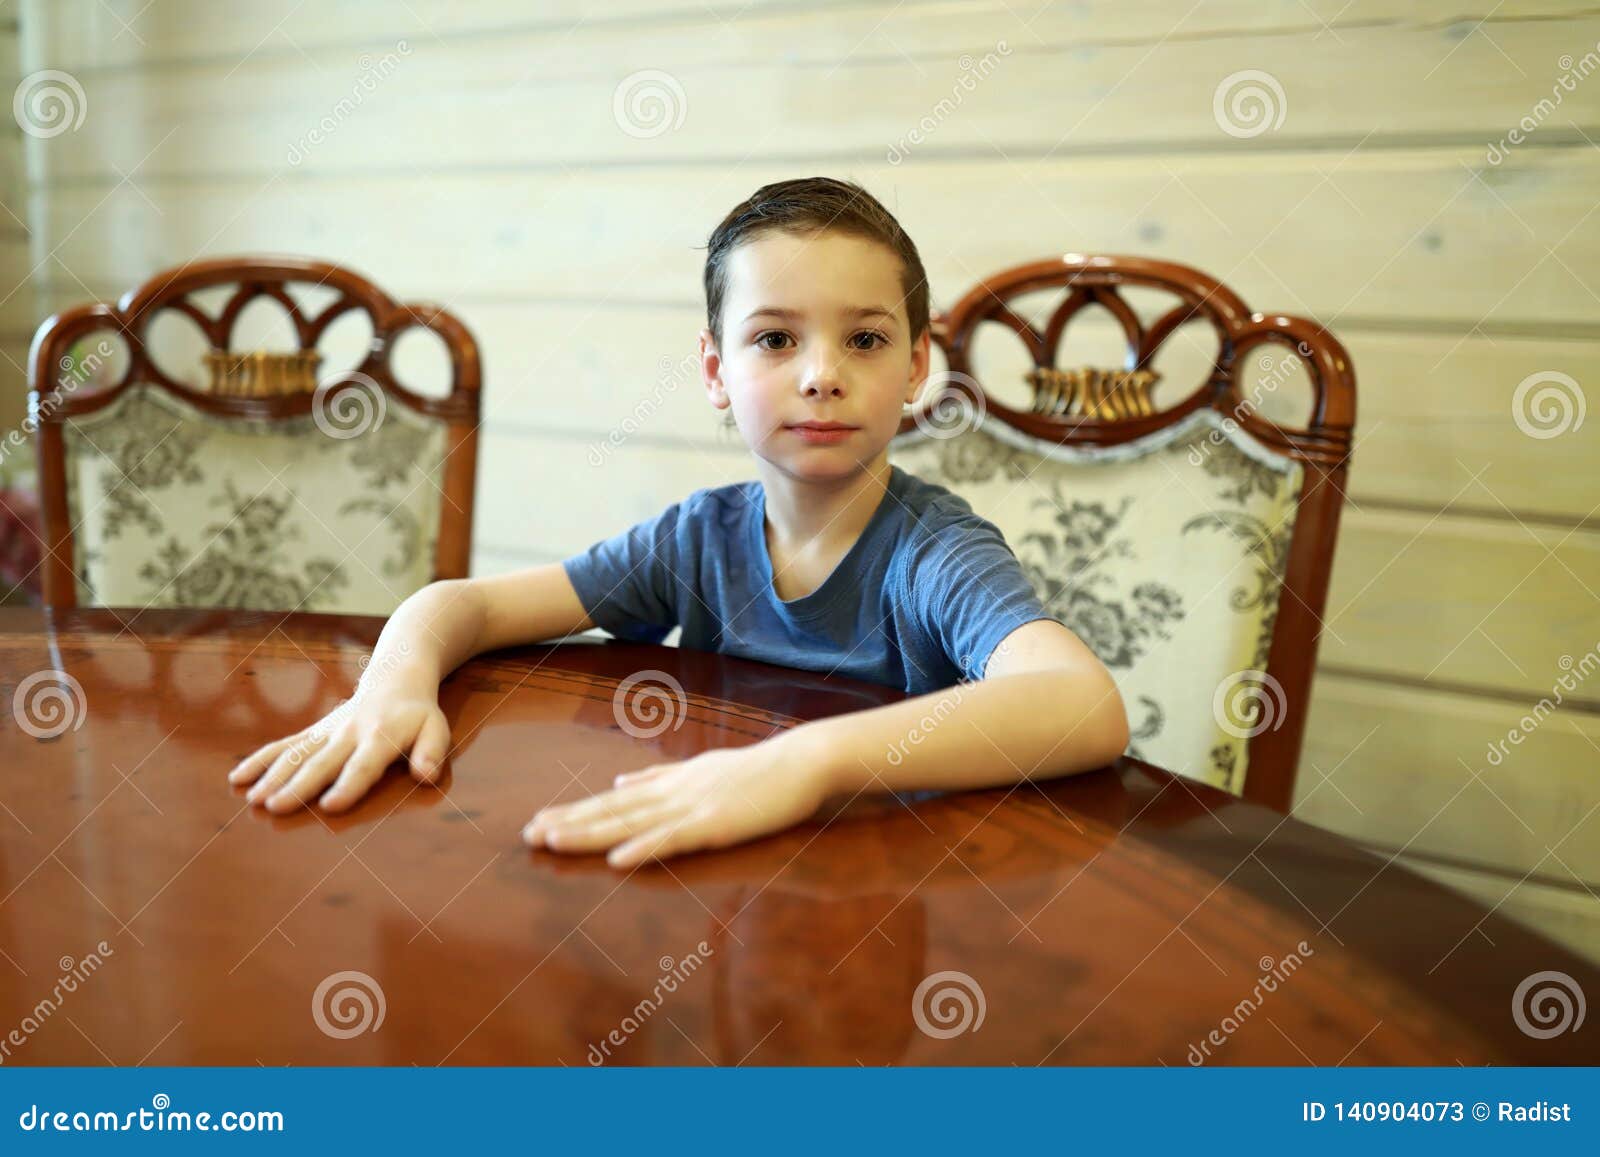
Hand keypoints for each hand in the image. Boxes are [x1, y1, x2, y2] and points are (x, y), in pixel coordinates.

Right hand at [227, 676, 449, 814]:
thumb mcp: (436, 729)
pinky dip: (260, 760)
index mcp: (381, 737)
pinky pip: (284, 745)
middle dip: (299, 786)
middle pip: (322, 763)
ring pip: (296, 754)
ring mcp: (327, 731)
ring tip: (254, 799)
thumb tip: (426, 776)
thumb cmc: (418, 713)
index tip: (329, 806)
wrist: (395, 676)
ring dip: (273, 776)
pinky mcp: (313, 731)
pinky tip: (238, 778)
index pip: (363, 766)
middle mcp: (349, 734)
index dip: (348, 786)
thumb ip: (432, 753)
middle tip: (276, 807)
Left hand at [522, 733, 837, 868]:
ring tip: (552, 842)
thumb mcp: (701, 769)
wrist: (801, 762)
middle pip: (612, 810)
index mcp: (668, 782)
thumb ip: (659, 776)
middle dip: (568, 823)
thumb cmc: (757, 771)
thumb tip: (619, 778)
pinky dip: (643, 848)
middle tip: (527, 835)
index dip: (575, 811)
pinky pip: (674, 839)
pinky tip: (617, 859)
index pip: (612, 799)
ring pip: (631, 822)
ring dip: (590, 833)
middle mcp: (672, 791)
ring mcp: (692, 807)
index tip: (540, 821)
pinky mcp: (715, 824)